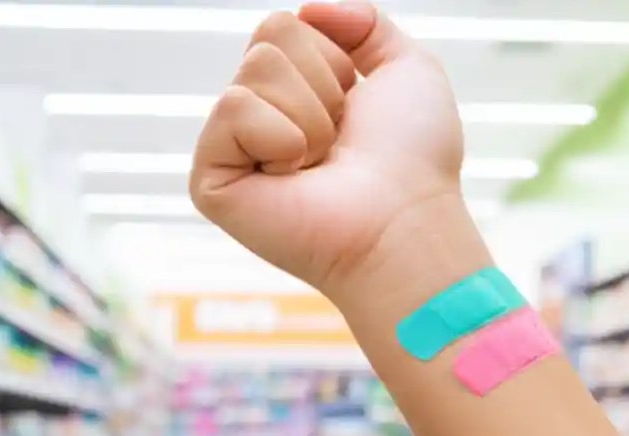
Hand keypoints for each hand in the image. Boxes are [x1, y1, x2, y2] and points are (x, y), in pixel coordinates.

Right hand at [190, 2, 464, 295]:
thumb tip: (307, 9)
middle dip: (323, 83)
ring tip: (321, 164)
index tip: (356, 109)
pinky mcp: (212, 181)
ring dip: (310, 115)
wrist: (405, 221)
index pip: (284, 27)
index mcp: (297, 93)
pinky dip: (279, 137)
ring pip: (256, 70)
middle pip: (269, 39)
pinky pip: (233, 108)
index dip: (334, 60)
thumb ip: (366, 23)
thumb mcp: (409, 68)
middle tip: (340, 142)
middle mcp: (260, 117)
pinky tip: (294, 178)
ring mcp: (233, 149)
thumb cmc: (416, 159)